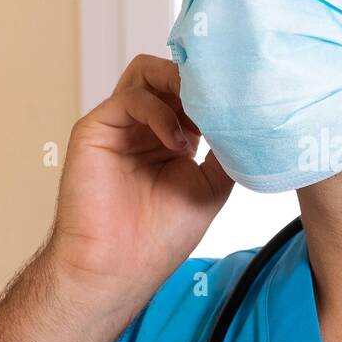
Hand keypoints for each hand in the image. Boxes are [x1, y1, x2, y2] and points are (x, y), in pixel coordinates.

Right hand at [43, 54, 233, 315]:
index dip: (216, 91)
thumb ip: (224, 147)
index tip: (244, 103)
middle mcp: (142, 125)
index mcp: (167, 136)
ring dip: (179, 83)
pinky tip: (180, 143)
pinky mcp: (95, 129)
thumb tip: (247, 117)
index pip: (191, 91)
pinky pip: (131, 98)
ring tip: (203, 113)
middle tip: (225, 99)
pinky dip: (161, 113)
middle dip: (200, 80)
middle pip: (169, 73)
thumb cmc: (160, 237)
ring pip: (147, 72)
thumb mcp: (212, 185)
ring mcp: (118, 125)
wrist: (120, 268)